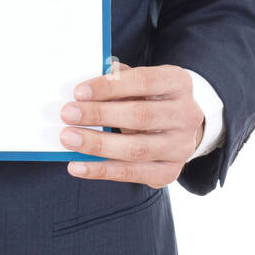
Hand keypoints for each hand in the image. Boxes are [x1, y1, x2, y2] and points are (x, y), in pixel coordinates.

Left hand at [60, 62, 204, 186]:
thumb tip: (84, 90)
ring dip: (97, 145)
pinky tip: (77, 166)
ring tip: (69, 139)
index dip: (109, 86)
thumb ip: (117, 80)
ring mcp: (181, 146)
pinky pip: (132, 174)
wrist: (179, 126)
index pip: (143, 81)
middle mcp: (187, 114)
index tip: (78, 92)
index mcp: (179, 82)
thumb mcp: (140, 81)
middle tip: (68, 114)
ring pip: (136, 149)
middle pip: (139, 116)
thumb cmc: (150, 97)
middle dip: (99, 115)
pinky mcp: (170, 172)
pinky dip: (101, 171)